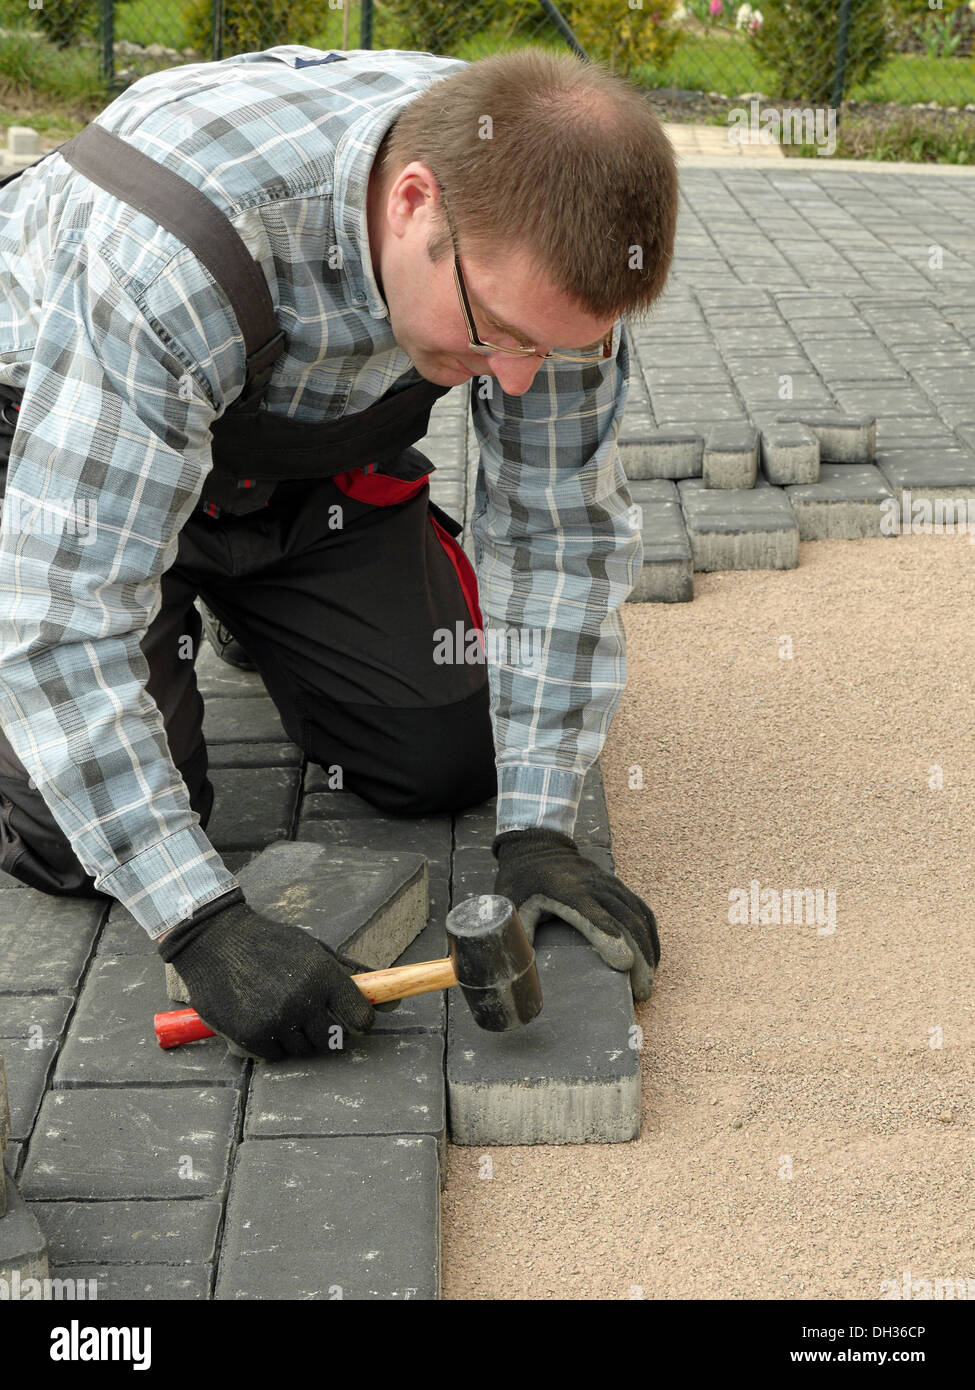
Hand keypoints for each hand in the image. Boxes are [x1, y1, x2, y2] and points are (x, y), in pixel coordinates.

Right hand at [157, 888, 375, 1060]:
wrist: (217, 940)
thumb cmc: (271, 944)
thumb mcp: (315, 950)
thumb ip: (353, 976)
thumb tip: (394, 1002)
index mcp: (324, 976)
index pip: (362, 1017)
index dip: (361, 1020)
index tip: (353, 1019)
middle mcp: (303, 999)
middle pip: (333, 1038)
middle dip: (325, 1029)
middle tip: (308, 1012)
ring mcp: (277, 1019)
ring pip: (305, 1050)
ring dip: (297, 1037)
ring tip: (281, 1010)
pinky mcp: (251, 1035)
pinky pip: (276, 1056)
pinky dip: (272, 1045)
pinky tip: (262, 1020)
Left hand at [492, 828, 659, 999]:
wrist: (538, 846)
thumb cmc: (522, 879)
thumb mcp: (512, 903)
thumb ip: (518, 933)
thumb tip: (519, 968)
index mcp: (568, 892)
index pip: (595, 916)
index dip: (610, 939)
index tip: (624, 965)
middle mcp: (595, 887)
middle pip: (626, 921)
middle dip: (639, 955)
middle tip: (642, 990)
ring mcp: (610, 885)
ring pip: (639, 916)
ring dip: (648, 948)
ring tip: (649, 979)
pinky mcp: (617, 886)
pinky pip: (641, 909)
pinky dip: (650, 933)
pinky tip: (652, 955)